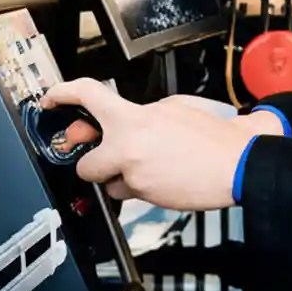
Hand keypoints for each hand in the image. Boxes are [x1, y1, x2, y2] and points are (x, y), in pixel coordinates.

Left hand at [40, 80, 258, 210]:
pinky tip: (163, 177)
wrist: (240, 163)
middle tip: (105, 156)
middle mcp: (128, 147)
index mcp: (134, 118)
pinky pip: (131, 193)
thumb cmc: (214, 136)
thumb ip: (140, 114)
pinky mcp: (147, 198)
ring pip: (109, 182)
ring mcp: (135, 176)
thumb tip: (118, 121)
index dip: (62, 93)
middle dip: (93, 162)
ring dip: (122, 177)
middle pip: (85, 161)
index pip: (87, 94)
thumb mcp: (174, 108)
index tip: (51, 98)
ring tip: (152, 166)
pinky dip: (141, 188)